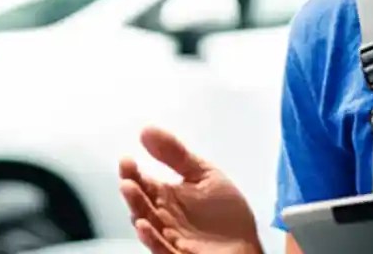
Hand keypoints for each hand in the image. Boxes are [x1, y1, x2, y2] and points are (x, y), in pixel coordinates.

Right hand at [118, 126, 262, 253]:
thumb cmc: (226, 214)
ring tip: (132, 194)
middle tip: (128, 179)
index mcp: (167, 196)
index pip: (144, 182)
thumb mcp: (205, 175)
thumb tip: (147, 130)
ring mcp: (169, 237)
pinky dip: (151, 238)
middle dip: (133, 191)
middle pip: (142, 203)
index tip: (126, 160)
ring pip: (147, 224)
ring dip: (138, 210)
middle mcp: (163, 217)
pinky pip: (161, 248)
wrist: (246, 245)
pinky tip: (144, 226)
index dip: (132, 172)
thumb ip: (176, 154)